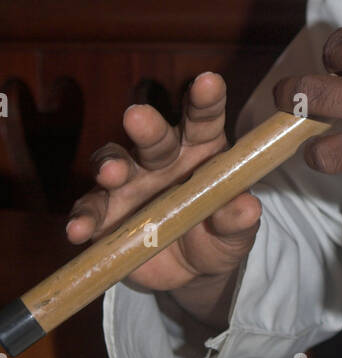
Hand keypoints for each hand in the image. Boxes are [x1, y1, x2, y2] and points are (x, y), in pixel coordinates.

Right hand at [65, 72, 260, 294]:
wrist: (190, 276)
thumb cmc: (218, 238)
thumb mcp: (235, 235)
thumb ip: (238, 220)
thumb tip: (246, 208)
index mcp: (201, 150)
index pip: (204, 119)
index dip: (206, 100)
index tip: (208, 81)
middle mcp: (162, 159)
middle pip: (154, 136)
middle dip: (147, 126)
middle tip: (137, 116)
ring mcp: (129, 184)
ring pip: (113, 163)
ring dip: (110, 164)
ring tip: (111, 173)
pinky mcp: (105, 214)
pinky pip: (91, 210)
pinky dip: (83, 218)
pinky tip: (79, 229)